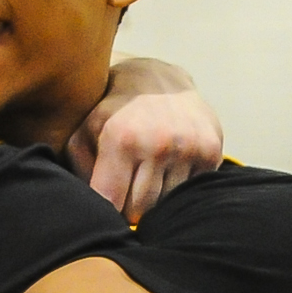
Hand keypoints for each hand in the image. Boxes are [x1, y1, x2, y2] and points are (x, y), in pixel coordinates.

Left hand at [67, 58, 223, 224]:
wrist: (158, 79)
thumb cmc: (112, 112)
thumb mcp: (84, 132)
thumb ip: (80, 170)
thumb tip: (91, 210)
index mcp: (122, 139)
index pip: (112, 202)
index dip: (106, 213)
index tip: (105, 210)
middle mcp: (158, 143)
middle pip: (140, 211)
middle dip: (129, 210)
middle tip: (125, 195)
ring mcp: (188, 147)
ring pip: (166, 205)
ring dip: (155, 200)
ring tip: (147, 178)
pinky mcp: (211, 151)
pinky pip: (191, 192)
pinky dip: (178, 190)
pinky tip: (169, 170)